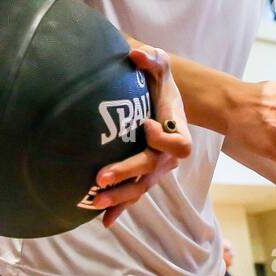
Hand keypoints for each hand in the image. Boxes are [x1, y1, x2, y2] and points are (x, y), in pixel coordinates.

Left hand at [87, 46, 191, 227]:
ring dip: (119, 196)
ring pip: (141, 188)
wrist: (157, 100)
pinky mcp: (140, 177)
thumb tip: (135, 54)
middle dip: (127, 172)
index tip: (145, 124)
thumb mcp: (160, 66)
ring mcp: (155, 169)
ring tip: (95, 200)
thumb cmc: (157, 82)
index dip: (165, 139)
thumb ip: (152, 59)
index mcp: (177, 129)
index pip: (181, 145)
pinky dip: (118, 209)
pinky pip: (132, 196)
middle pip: (152, 169)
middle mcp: (168, 154)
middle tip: (100, 176)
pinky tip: (102, 220)